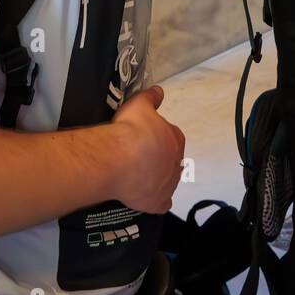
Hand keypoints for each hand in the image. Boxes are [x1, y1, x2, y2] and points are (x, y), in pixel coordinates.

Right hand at [108, 85, 185, 214]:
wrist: (117, 159)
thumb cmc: (129, 130)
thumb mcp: (139, 104)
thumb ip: (150, 97)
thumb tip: (159, 90)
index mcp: (175, 139)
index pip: (172, 137)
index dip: (158, 137)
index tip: (144, 137)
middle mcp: (176, 162)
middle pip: (170, 160)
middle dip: (158, 158)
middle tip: (138, 157)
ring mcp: (168, 184)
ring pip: (167, 181)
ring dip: (157, 179)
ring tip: (137, 176)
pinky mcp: (158, 202)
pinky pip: (161, 204)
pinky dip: (156, 201)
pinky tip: (145, 198)